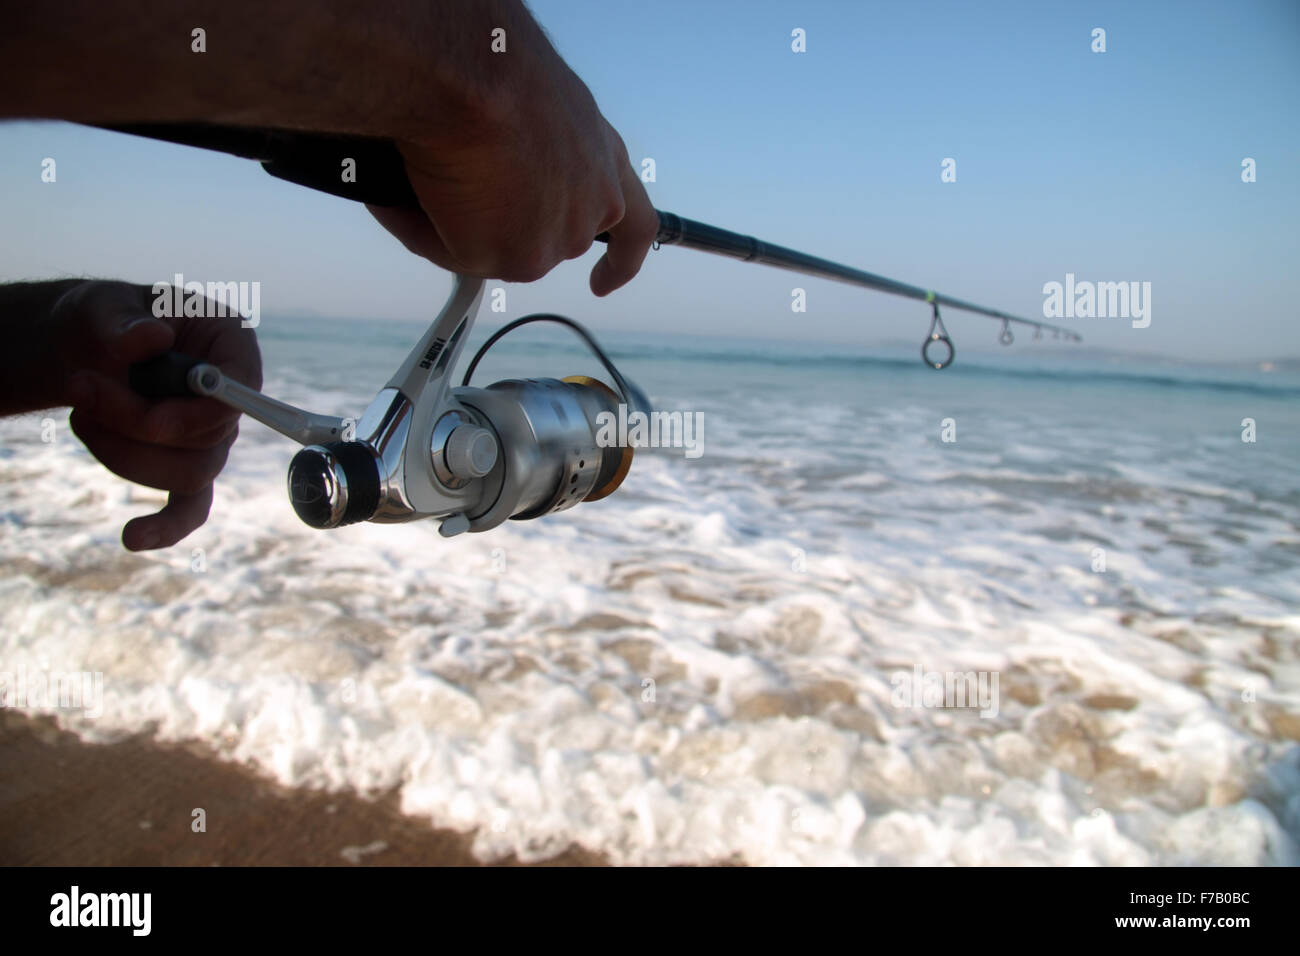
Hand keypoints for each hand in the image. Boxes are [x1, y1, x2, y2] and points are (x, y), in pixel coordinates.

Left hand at [37, 281, 261, 550]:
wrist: (84, 349)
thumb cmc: (103, 320)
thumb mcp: (106, 307)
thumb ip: (126, 320)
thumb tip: (153, 338)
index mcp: (230, 344)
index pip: (243, 387)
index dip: (205, 410)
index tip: (155, 416)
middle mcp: (231, 398)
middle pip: (209, 437)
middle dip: (137, 424)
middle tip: (80, 389)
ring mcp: (211, 439)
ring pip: (190, 474)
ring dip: (125, 454)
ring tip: (80, 415)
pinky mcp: (185, 469)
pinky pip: (189, 508)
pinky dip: (166, 526)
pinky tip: (133, 537)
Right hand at [366, 28, 658, 294]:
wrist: (477, 76)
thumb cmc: (500, 67)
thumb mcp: (539, 109)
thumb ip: (536, 154)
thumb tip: (491, 173)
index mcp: (606, 164)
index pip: (632, 228)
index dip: (618, 262)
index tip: (602, 285)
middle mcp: (592, 207)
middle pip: (543, 240)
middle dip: (503, 225)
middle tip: (456, 189)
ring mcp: (557, 240)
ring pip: (493, 248)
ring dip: (453, 220)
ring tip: (422, 169)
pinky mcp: (515, 258)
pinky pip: (451, 253)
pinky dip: (420, 227)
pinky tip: (402, 193)